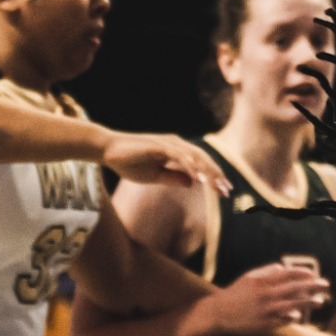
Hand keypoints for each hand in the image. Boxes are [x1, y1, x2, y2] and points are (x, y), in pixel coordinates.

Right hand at [101, 132, 229, 195]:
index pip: (200, 164)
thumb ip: (173, 178)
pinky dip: (189, 166)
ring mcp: (168, 143)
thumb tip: (192, 183)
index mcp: (177, 151)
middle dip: (216, 175)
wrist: (107, 150)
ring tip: (217, 186)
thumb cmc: (129, 162)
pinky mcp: (158, 145)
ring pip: (195, 156)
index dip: (213, 177)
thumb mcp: (154, 176)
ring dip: (207, 171)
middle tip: (227, 191)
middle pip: (203, 159)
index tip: (224, 191)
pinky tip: (197, 178)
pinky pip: (178, 156)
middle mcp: (176, 144)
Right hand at [212, 264, 331, 335]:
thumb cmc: (234, 294)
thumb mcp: (248, 277)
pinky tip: (298, 315)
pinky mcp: (266, 324)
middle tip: (326, 285)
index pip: (290, 274)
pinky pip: (285, 320)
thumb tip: (283, 268)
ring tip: (321, 301)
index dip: (304, 274)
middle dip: (314, 286)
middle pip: (296, 288)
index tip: (313, 275)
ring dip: (309, 302)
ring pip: (294, 305)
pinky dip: (293, 316)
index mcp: (263, 281)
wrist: (217, 314)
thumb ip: (266, 271)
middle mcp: (267, 295)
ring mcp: (267, 310)